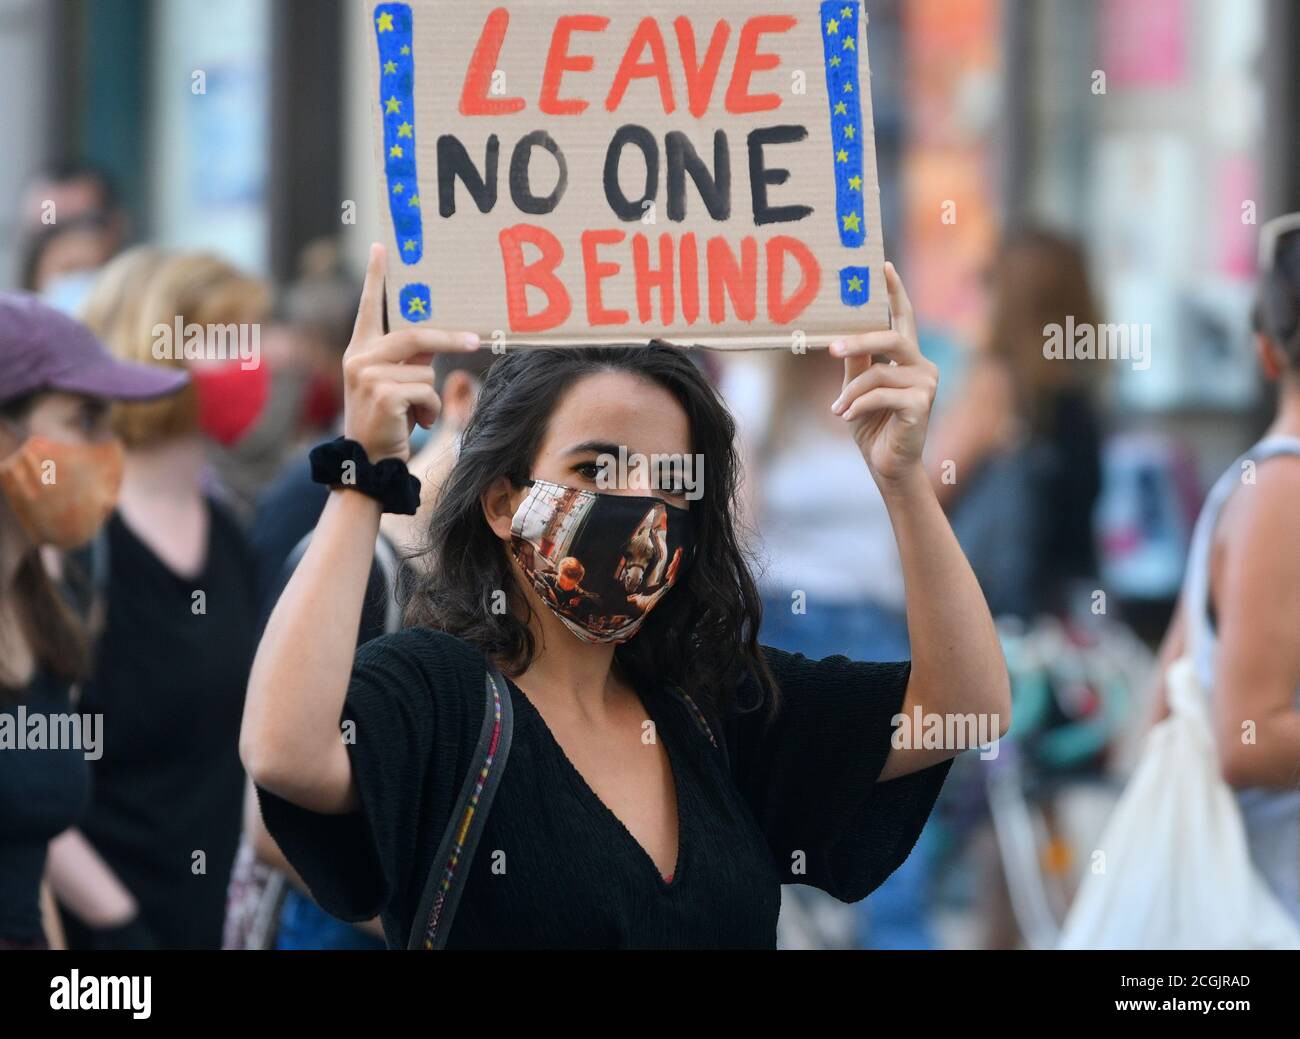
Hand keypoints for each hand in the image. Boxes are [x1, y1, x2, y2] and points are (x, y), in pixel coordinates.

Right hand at [342, 243, 479, 462]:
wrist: (368, 463)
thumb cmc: (388, 423)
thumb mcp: (397, 385)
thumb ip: (411, 359)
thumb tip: (439, 340)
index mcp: (359, 350)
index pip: (369, 307)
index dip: (375, 277)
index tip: (381, 247)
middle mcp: (359, 358)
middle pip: (415, 335)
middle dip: (451, 341)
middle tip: (477, 341)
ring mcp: (368, 374)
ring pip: (426, 370)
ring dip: (431, 396)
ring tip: (416, 416)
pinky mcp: (384, 393)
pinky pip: (426, 391)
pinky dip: (430, 410)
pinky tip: (416, 425)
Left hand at [829, 262, 937, 486]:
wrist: (888, 464)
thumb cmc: (873, 425)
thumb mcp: (858, 389)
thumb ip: (857, 362)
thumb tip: (843, 336)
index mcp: (909, 357)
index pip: (903, 317)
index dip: (894, 291)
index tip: (881, 265)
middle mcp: (922, 365)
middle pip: (890, 338)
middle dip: (858, 341)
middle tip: (831, 349)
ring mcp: (926, 383)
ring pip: (878, 372)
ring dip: (851, 393)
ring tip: (838, 409)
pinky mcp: (923, 403)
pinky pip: (881, 393)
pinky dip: (858, 405)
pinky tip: (847, 417)